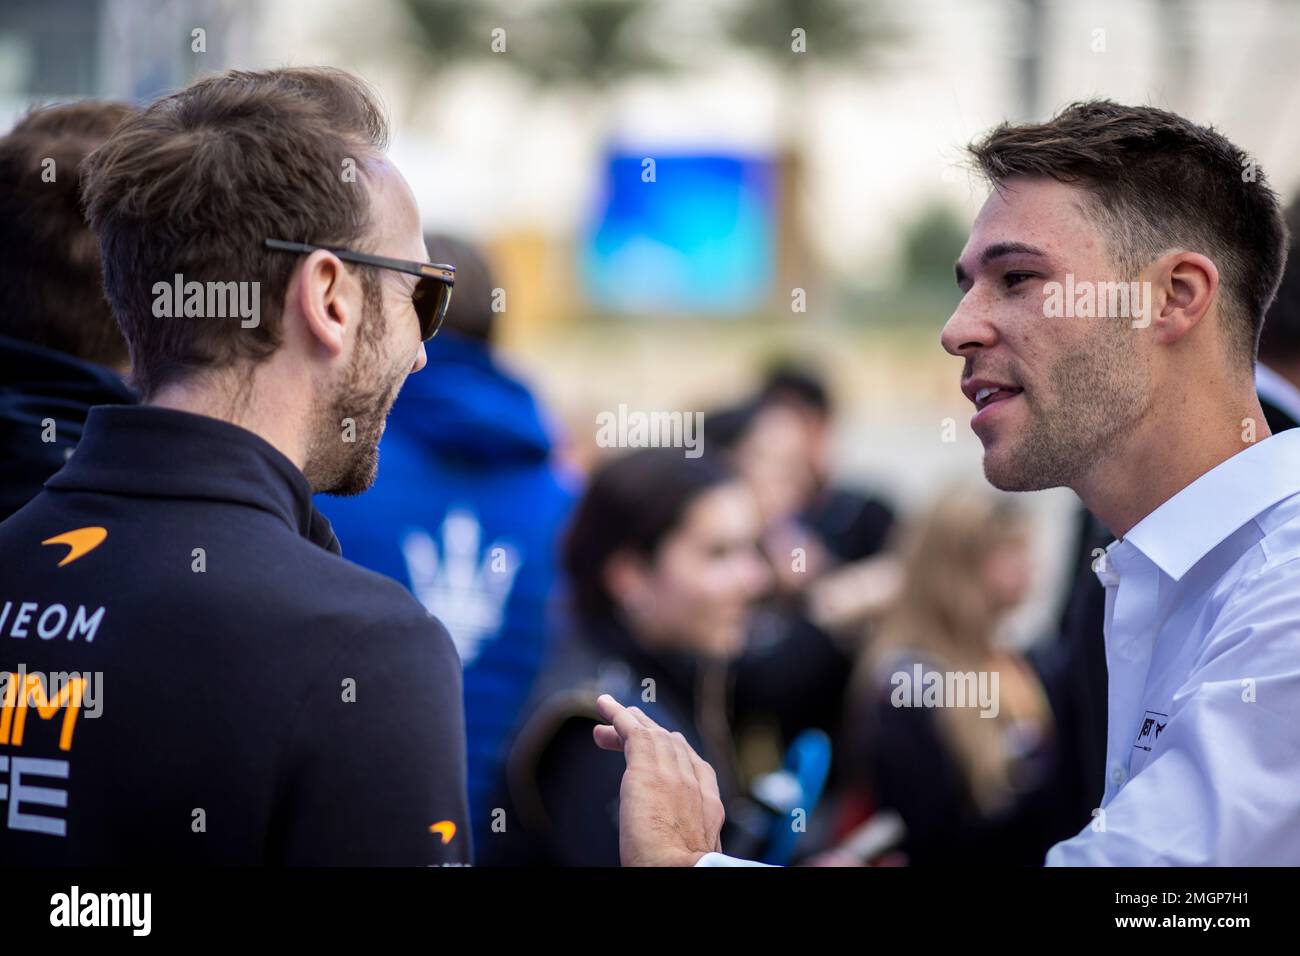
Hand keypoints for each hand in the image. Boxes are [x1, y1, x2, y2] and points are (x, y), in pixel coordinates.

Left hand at [592, 694, 724, 866]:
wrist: (679, 870)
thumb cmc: (682, 871)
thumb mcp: (694, 855)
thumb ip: (687, 842)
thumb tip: (675, 850)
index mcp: (709, 807)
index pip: (695, 769)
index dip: (678, 757)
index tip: (663, 757)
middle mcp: (695, 783)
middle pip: (672, 746)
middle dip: (651, 735)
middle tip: (625, 732)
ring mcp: (673, 771)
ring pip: (650, 733)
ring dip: (630, 721)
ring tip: (609, 711)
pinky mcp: (646, 764)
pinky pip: (630, 729)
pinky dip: (616, 714)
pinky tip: (603, 704)